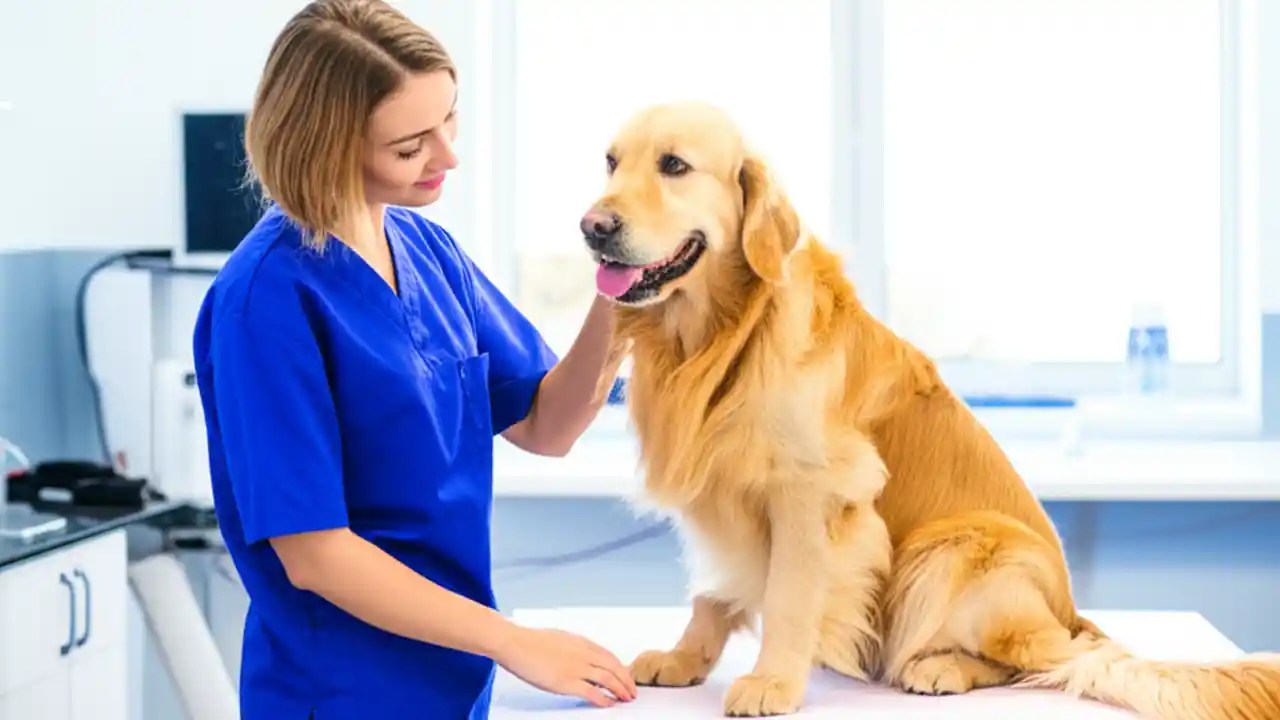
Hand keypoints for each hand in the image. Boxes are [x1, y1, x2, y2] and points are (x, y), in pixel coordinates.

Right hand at [494, 625, 637, 706]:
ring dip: (620, 690)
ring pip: (608, 679)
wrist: (515, 643)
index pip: (609, 656)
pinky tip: (608, 704)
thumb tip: (580, 656)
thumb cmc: (530, 641)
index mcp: (581, 642)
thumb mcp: (559, 638)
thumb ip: (573, 647)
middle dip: (626, 680)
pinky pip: (592, 692)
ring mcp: (575, 667)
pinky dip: (604, 699)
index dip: (620, 668)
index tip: (625, 676)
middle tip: (632, 691)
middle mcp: (582, 653)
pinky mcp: (566, 681)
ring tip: (625, 698)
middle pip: (614, 667)